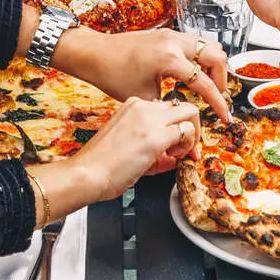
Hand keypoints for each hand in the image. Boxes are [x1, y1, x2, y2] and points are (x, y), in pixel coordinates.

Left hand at [53, 26, 232, 119]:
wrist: (94, 53)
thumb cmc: (113, 75)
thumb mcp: (144, 98)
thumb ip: (169, 105)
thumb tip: (185, 117)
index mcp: (169, 59)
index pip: (204, 82)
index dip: (218, 102)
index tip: (225, 116)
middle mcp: (174, 42)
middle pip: (217, 56)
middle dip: (221, 79)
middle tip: (217, 97)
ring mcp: (171, 34)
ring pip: (208, 45)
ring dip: (213, 65)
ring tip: (207, 86)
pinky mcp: (167, 33)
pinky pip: (195, 42)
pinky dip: (201, 57)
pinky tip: (192, 74)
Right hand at [68, 97, 202, 201]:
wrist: (87, 174)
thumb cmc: (101, 163)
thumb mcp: (128, 144)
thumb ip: (152, 145)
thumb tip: (172, 155)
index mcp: (133, 105)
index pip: (168, 109)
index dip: (178, 128)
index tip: (177, 146)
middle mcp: (142, 107)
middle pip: (184, 106)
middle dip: (192, 129)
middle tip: (186, 149)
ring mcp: (149, 119)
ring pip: (190, 114)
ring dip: (191, 137)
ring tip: (175, 155)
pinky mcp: (155, 137)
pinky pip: (187, 132)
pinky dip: (187, 147)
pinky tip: (172, 159)